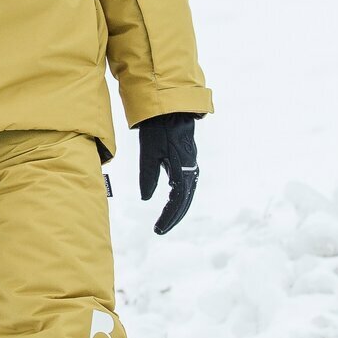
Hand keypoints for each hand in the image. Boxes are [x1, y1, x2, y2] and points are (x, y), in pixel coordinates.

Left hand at [137, 113, 198, 234]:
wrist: (171, 107)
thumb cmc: (158, 128)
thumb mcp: (148, 152)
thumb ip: (147, 176)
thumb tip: (146, 199)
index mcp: (182, 170)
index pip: (177, 201)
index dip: (168, 217)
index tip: (157, 229)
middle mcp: (190, 169)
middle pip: (185, 201)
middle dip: (173, 217)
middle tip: (160, 230)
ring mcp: (191, 164)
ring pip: (187, 194)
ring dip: (177, 209)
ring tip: (165, 221)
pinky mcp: (187, 160)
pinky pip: (186, 185)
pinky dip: (179, 197)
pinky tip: (172, 201)